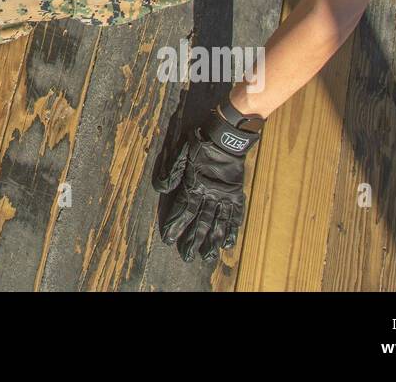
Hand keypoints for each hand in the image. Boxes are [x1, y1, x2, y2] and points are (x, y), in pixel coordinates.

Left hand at [152, 106, 258, 262]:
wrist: (225, 138)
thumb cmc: (199, 145)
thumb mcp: (180, 154)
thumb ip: (170, 173)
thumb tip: (160, 189)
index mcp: (193, 185)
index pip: (183, 211)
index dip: (175, 225)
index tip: (168, 240)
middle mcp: (209, 195)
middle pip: (200, 223)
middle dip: (192, 240)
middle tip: (187, 257)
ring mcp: (224, 197)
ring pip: (218, 223)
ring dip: (212, 241)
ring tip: (208, 257)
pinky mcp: (236, 195)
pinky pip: (235, 216)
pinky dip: (232, 230)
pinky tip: (228, 243)